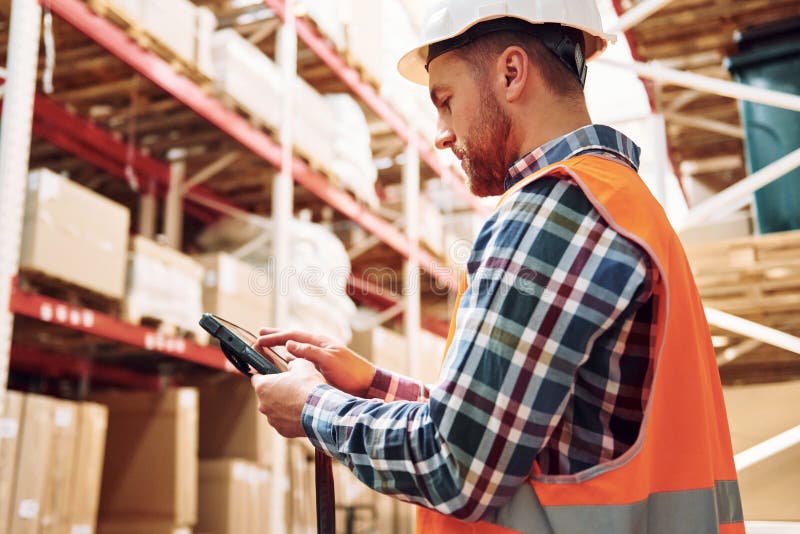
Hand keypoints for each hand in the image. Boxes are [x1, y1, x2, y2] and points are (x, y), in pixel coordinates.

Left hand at [251, 359, 325, 437]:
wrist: (321, 410)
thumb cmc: (309, 387)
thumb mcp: (302, 365)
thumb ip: (293, 363)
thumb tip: (292, 365)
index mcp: (263, 387)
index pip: (256, 378)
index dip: (265, 375)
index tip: (272, 375)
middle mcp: (263, 405)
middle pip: (266, 395)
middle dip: (276, 392)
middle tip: (291, 387)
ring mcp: (272, 419)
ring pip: (275, 410)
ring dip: (283, 405)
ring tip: (299, 401)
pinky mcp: (282, 430)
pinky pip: (283, 421)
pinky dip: (290, 417)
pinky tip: (301, 412)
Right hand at [257, 328, 375, 396]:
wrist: (367, 386)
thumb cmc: (352, 372)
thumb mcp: (330, 360)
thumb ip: (310, 352)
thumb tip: (289, 344)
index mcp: (320, 342)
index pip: (293, 336)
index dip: (275, 337)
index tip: (260, 338)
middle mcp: (318, 348)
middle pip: (293, 339)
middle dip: (276, 336)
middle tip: (259, 335)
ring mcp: (319, 358)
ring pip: (296, 349)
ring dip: (281, 346)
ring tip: (267, 345)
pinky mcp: (320, 369)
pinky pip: (301, 361)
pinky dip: (290, 359)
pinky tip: (284, 361)